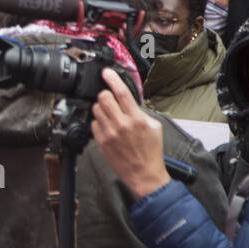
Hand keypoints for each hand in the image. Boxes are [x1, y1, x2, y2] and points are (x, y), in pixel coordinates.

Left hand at [91, 68, 169, 198]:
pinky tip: (108, 127)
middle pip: (103, 98)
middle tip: (110, 99)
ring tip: (110, 115)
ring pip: (96, 109)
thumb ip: (141, 111)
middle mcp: (121, 125)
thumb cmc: (151, 151)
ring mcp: (109, 134)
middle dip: (106, 94)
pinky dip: (99, 122)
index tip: (106, 73)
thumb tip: (129, 101)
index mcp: (136, 119)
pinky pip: (93, 124)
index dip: (112, 79)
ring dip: (102, 108)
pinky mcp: (101, 142)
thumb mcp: (154, 127)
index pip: (121, 93)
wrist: (144, 174)